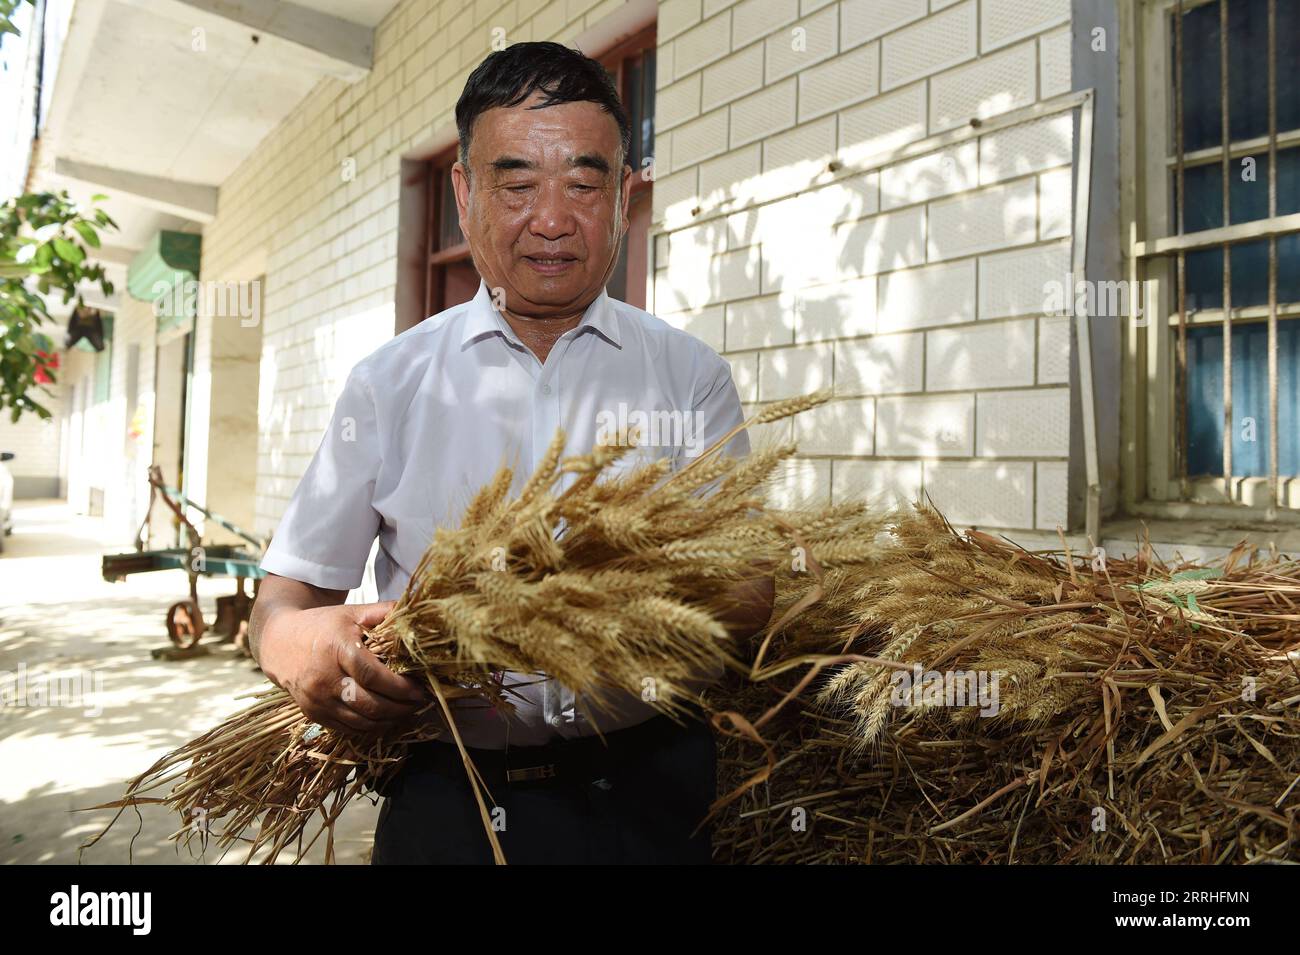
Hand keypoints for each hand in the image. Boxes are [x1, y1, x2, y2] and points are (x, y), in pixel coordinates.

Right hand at [258, 601, 429, 736]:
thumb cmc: (322, 626)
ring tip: (406, 711)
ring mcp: (317, 700)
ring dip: (389, 721)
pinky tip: (385, 719)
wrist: (278, 642)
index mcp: (337, 650)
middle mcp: (324, 679)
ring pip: (360, 722)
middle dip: (400, 708)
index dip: (400, 687)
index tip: (419, 689)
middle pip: (369, 704)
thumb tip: (417, 613)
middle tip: (419, 703)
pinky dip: (370, 728)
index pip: (373, 676)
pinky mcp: (313, 714)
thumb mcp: (352, 613)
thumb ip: (385, 612)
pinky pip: (347, 729)